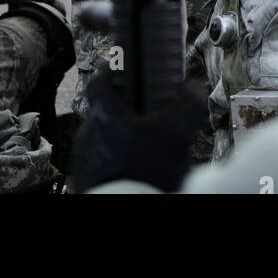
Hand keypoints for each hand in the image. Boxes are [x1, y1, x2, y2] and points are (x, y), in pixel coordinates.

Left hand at [72, 69, 208, 192]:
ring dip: (123, 135)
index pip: (98, 81)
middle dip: (126, 109)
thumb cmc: (146, 169)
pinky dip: (118, 157)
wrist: (127, 205)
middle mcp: (88, 132)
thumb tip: (192, 86)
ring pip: (104, 134)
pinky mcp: (86, 176)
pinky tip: (138, 165)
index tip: (128, 72)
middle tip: (149, 113)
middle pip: (105, 109)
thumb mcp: (177, 132)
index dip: (112, 72)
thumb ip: (189, 103)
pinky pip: (103, 158)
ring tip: (147, 145)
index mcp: (105, 114)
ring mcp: (84, 156)